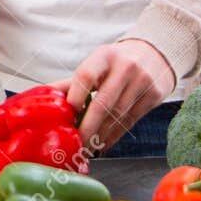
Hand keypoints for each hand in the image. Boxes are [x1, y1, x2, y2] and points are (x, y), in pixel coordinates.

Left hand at [62, 38, 175, 153]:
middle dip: (88, 127)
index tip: (68, 116)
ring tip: (88, 147)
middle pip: (103, 103)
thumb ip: (73, 82)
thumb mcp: (96, 63)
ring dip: (101, 135)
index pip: (86, 76)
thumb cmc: (116, 61)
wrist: (154, 53)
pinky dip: (115, 135)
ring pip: (118, 116)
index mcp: (104, 55)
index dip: (75, 97)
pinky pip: (131, 121)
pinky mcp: (154, 95)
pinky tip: (105, 143)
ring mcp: (142, 81)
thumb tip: (46, 96)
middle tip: (77, 142)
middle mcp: (125, 67)